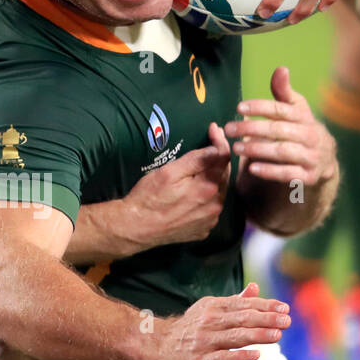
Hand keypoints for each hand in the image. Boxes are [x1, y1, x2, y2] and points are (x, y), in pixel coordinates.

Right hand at [118, 123, 231, 248]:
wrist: (136, 229)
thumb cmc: (148, 197)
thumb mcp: (169, 172)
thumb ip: (196, 160)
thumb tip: (217, 148)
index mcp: (208, 188)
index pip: (223, 158)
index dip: (220, 141)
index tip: (214, 129)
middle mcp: (215, 206)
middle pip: (224, 175)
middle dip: (219, 158)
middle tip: (211, 142)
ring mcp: (210, 220)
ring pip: (219, 192)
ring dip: (214, 178)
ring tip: (203, 167)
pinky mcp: (204, 229)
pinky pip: (211, 208)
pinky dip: (207, 197)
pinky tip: (196, 192)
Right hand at [151, 283, 289, 359]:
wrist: (158, 347)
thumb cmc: (191, 329)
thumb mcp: (209, 309)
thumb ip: (234, 300)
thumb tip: (256, 288)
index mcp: (214, 307)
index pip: (244, 304)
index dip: (265, 306)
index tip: (285, 308)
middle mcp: (210, 322)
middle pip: (242, 319)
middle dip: (266, 319)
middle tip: (287, 320)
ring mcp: (205, 342)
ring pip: (235, 337)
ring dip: (258, 335)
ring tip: (277, 335)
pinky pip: (223, 358)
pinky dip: (239, 356)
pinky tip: (256, 355)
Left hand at [224, 67, 337, 184]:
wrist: (325, 161)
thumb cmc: (302, 129)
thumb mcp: (296, 110)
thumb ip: (284, 92)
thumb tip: (281, 68)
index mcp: (305, 117)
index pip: (281, 109)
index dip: (260, 107)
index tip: (239, 107)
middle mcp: (310, 135)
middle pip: (278, 130)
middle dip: (252, 129)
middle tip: (229, 129)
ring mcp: (311, 156)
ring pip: (282, 151)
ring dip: (257, 149)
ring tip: (236, 148)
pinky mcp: (309, 176)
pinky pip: (288, 174)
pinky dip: (270, 171)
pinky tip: (252, 167)